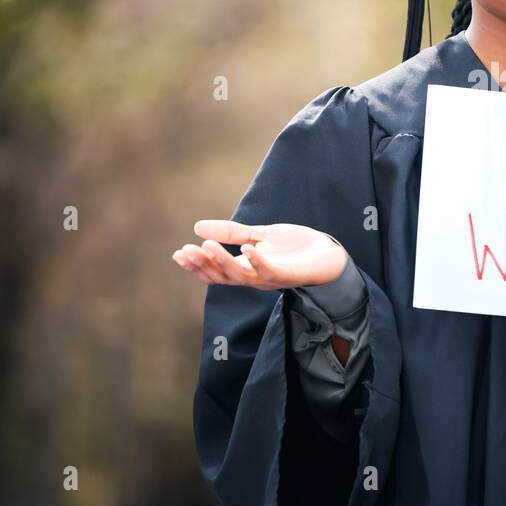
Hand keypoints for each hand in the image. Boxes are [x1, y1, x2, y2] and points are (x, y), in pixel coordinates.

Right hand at [171, 220, 348, 290]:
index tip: (177, 253)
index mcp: (246, 268)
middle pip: (223, 277)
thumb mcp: (259, 235)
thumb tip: (197, 227)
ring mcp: (271, 278)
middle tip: (185, 250)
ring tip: (206, 246)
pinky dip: (257, 260)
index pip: (215, 272)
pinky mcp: (289, 275)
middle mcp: (255, 277)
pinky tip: (247, 247)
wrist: (328, 254)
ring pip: (242, 275)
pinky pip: (270, 272)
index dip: (196, 265)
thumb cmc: (294, 247)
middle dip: (203, 265)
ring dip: (223, 261)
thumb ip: (231, 233)